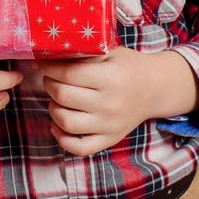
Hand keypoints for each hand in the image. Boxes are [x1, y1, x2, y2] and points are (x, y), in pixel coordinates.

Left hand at [40, 47, 198, 155]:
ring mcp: (109, 125)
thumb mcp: (111, 51)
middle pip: (64, 97)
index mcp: (110, 77)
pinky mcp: (110, 139)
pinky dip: (63, 139)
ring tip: (56, 98)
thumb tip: (52, 52)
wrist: (156, 88)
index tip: (42, 63)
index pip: (69, 74)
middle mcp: (109, 104)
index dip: (50, 68)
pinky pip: (80, 147)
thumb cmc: (129, 66)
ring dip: (53, 108)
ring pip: (67, 123)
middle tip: (49, 78)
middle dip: (49, 84)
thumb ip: (86, 53)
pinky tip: (57, 125)